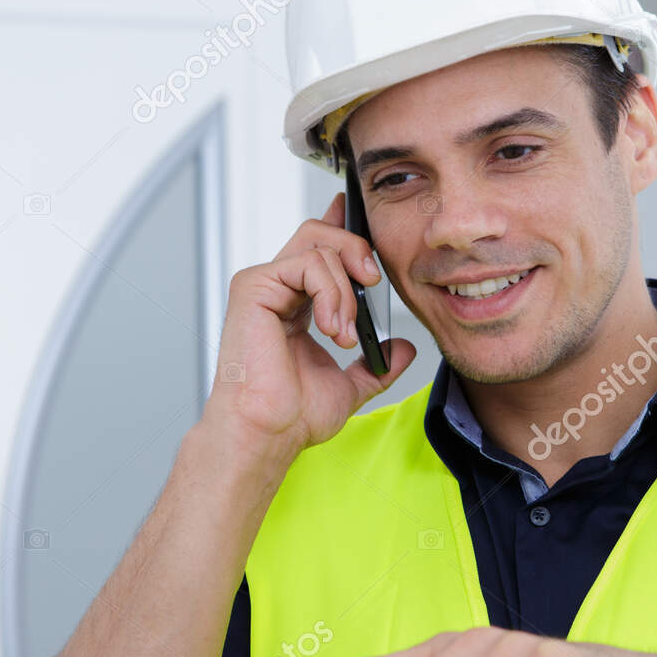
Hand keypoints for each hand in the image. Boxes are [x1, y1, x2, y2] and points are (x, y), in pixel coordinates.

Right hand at [201, 192, 416, 460]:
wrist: (269, 432)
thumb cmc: (292, 415)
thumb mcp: (350, 385)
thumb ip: (375, 364)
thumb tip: (403, 349)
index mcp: (295, 304)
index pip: (319, 249)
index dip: (344, 227)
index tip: (368, 223)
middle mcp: (277, 289)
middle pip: (321, 234)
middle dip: (357, 250)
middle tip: (373, 283)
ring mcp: (263, 285)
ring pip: (318, 245)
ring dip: (346, 289)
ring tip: (345, 333)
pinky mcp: (254, 286)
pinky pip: (307, 264)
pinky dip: (331, 293)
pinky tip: (332, 328)